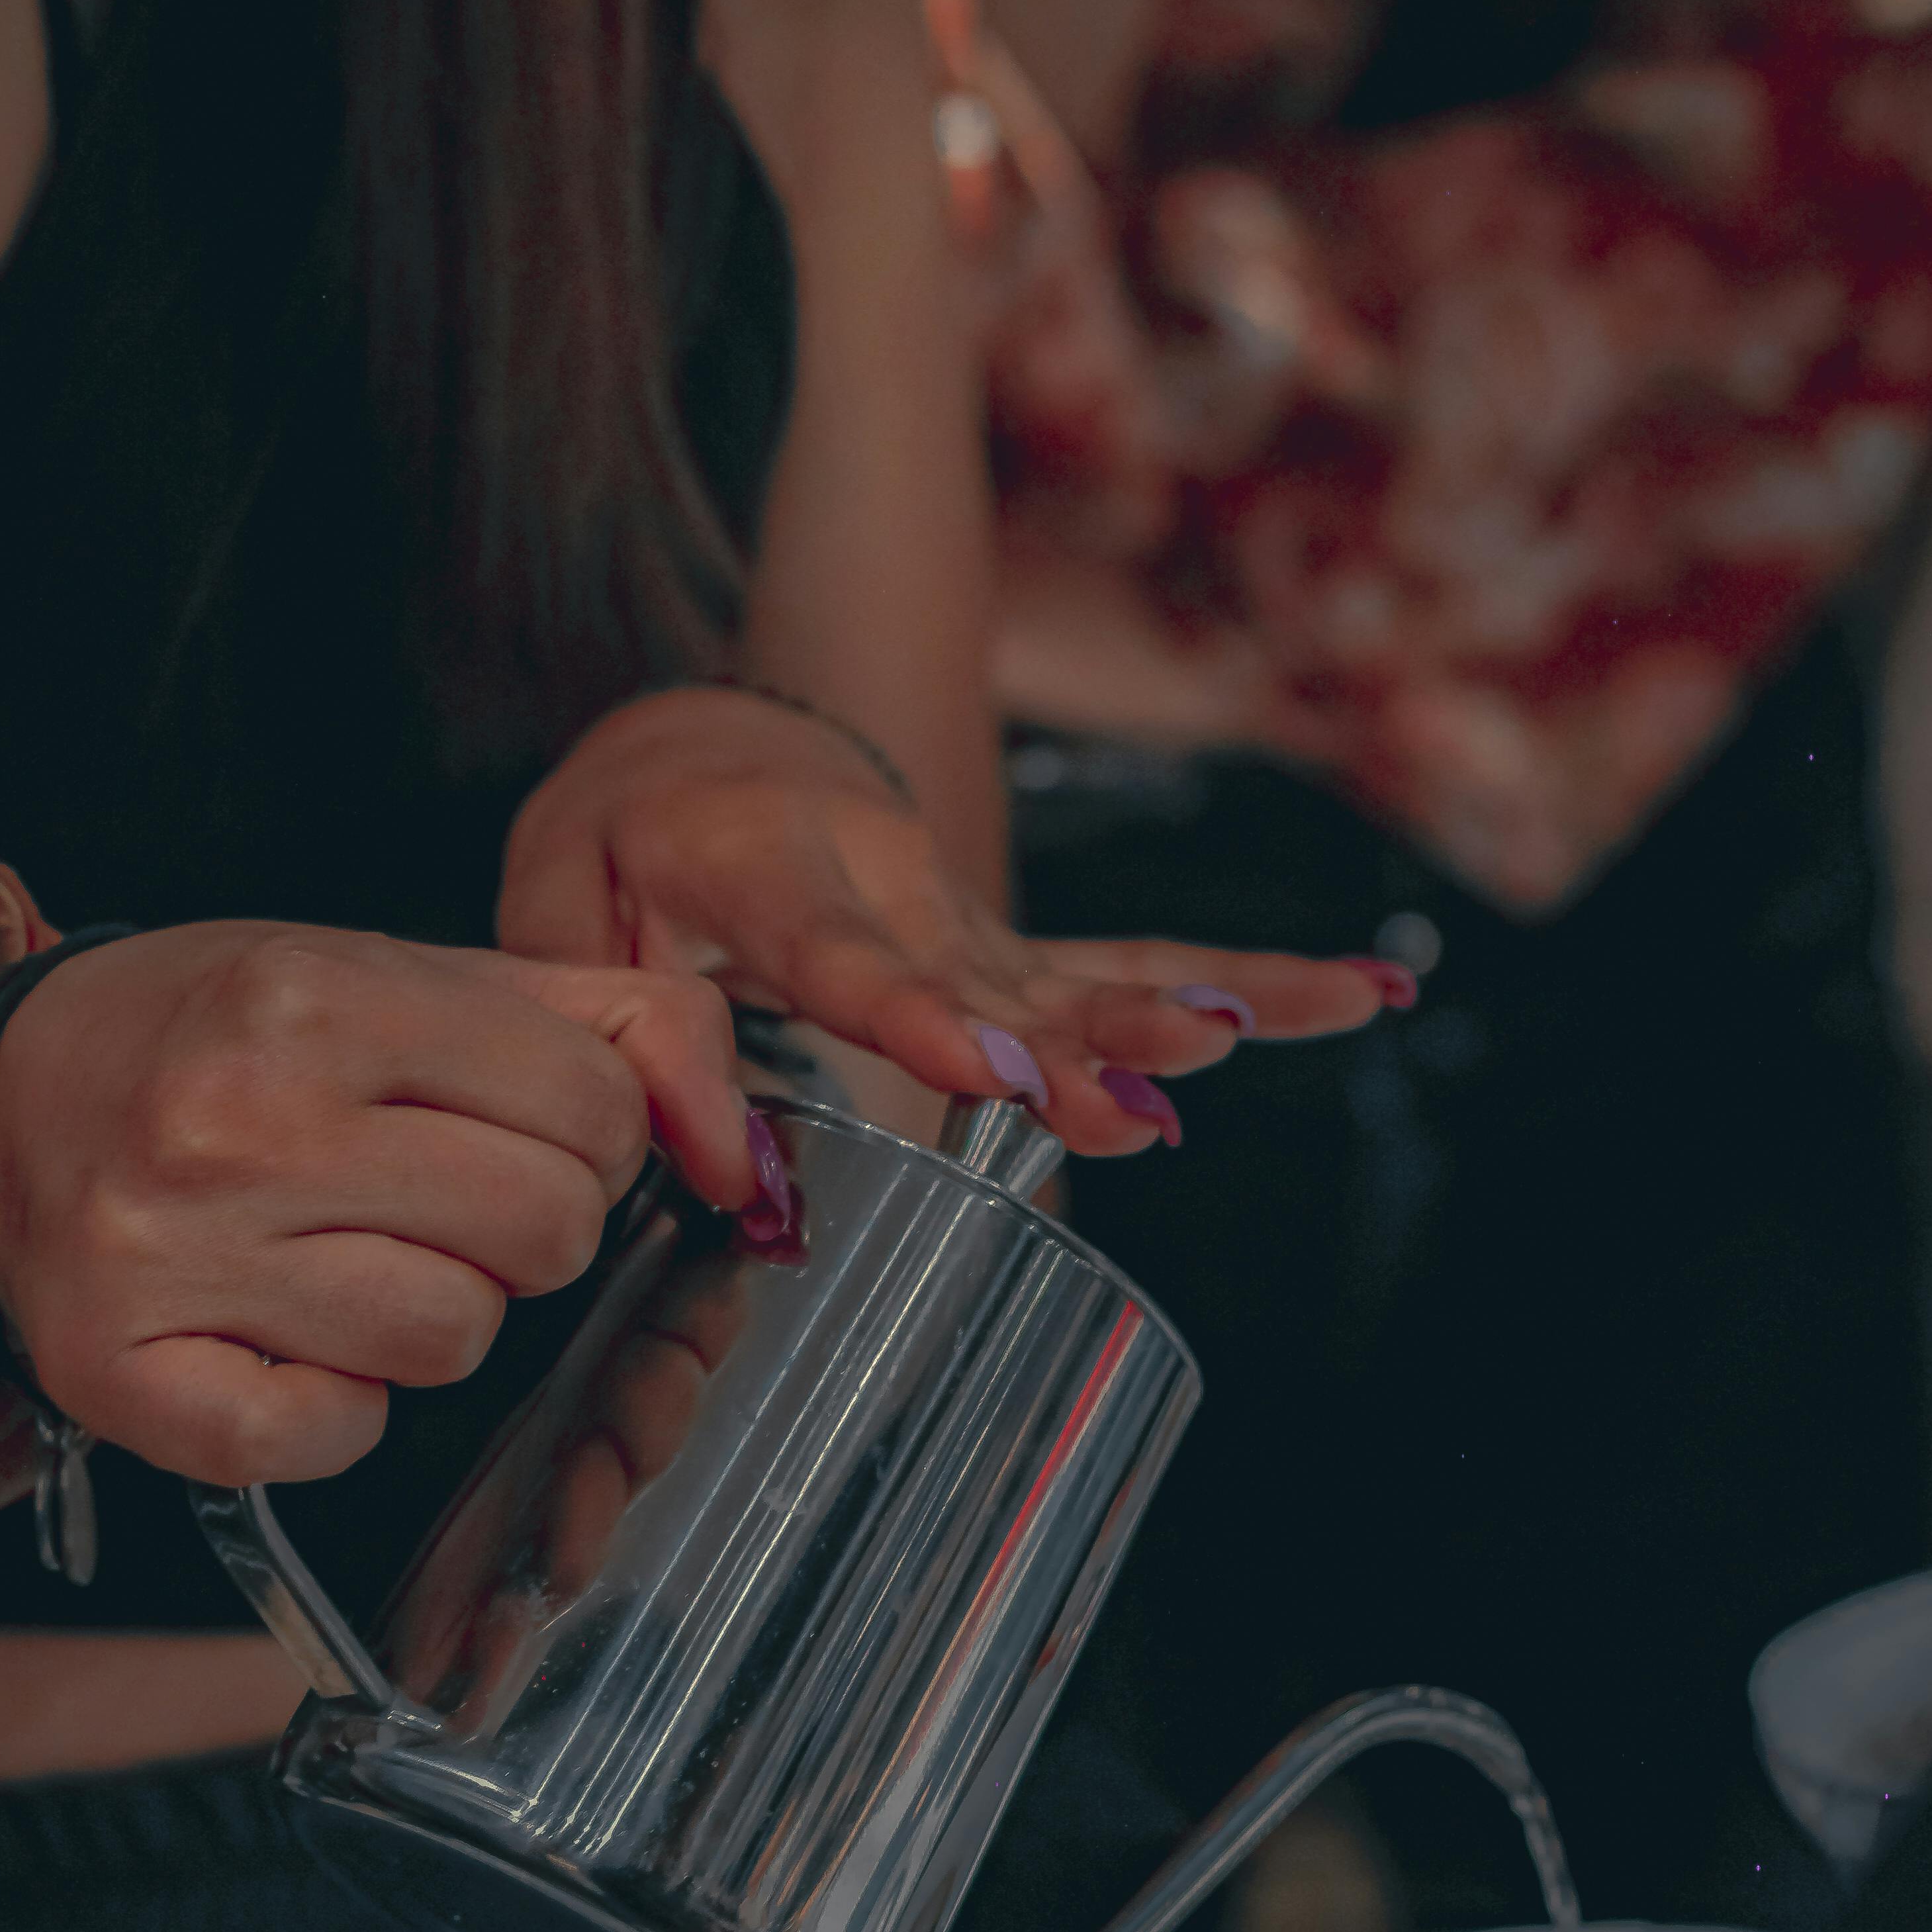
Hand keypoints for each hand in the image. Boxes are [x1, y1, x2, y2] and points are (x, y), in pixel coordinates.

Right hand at [0, 922, 753, 1486]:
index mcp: (320, 995)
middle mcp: (235, 1120)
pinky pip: (328, 1435)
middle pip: (544, 1230)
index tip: (516, 1125)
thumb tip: (742, 1160)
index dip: (589, 1133)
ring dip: (438, 1312)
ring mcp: (168, 1253)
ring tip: (352, 1252)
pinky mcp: (120, 1373)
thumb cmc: (241, 1029)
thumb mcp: (428, 972)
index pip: (593, 1109)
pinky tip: (289, 1335)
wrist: (4, 1085)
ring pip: (452, 1338)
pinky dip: (337, 1405)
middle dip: (529, 1225)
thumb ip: (627, 1027)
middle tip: (437, 1195)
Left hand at [497, 689, 1392, 1156]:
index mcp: (765, 869)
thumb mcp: (566, 914)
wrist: (698, 750)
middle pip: (1003, 976)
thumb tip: (737, 1181)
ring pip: (1096, 968)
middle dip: (1088, 1036)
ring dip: (1207, 999)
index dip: (921, 1020)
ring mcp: (969, 918)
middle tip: (1160, 1085)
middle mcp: (894, 885)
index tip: (991, 1073)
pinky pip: (1133, 964)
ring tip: (1325, 1010)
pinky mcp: (1013, 950)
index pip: (849, 959)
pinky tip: (1365, 988)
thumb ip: (642, 1038)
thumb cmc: (622, 839)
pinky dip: (1248, 982)